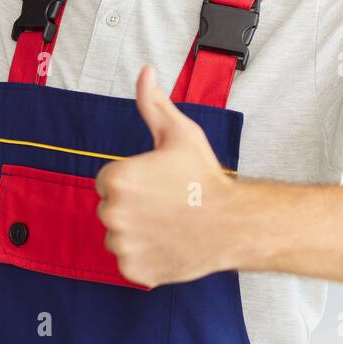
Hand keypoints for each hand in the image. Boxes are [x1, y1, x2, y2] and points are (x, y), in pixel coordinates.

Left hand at [94, 65, 237, 286]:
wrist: (233, 223)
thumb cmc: (205, 178)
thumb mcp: (180, 133)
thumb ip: (153, 104)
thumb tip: (145, 72)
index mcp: (117, 179)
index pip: (109, 181)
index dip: (134, 181)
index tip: (158, 183)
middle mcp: (112, 214)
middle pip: (111, 209)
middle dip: (133, 206)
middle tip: (166, 203)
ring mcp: (123, 246)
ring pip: (118, 236)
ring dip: (137, 232)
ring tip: (168, 223)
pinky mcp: (134, 271)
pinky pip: (129, 260)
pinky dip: (145, 256)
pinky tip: (168, 243)